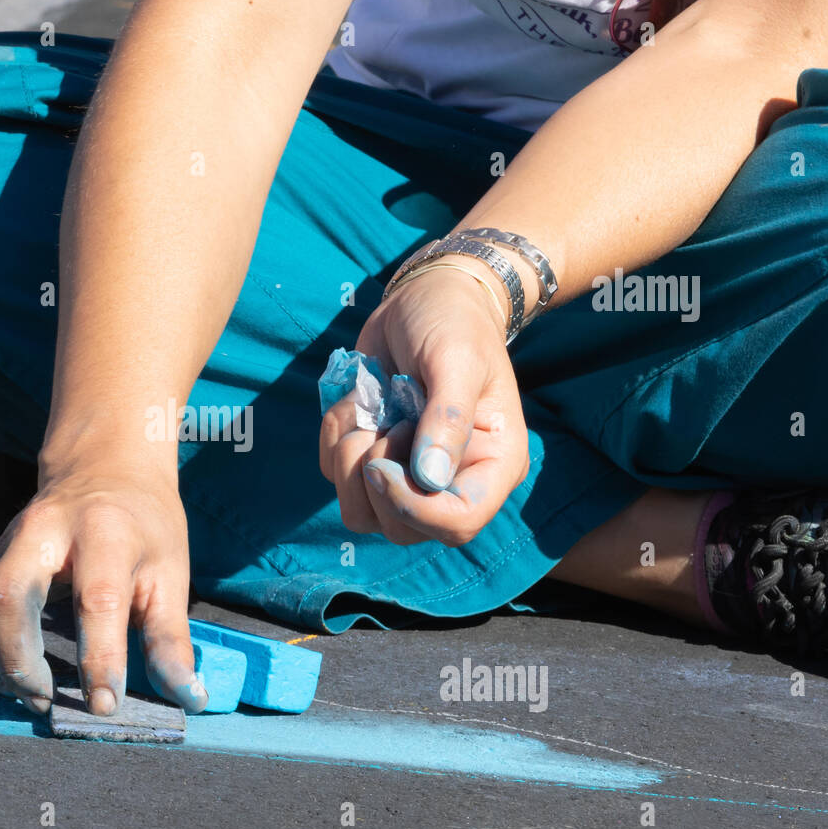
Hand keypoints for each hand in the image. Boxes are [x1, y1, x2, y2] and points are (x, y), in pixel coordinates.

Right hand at [0, 461, 206, 715]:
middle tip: (48, 702)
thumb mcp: (171, 572)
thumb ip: (171, 638)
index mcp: (104, 532)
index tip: (105, 706)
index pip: (96, 600)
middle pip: (10, 597)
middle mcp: (44, 533)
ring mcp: (7, 543)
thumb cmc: (144, 525)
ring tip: (29, 697)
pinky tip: (7, 680)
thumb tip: (187, 698)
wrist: (104, 465)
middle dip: (20, 662)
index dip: (99, 659)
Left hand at [318, 264, 529, 546]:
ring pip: (360, 513)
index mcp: (492, 465)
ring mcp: (408, 475)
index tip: (380, 464)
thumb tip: (429, 478)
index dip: (412, 508)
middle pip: (401, 530)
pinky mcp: (371, 459)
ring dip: (347, 459)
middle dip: (374, 478)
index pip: (458, 523)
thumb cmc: (455, 324)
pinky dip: (334, 436)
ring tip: (369, 410)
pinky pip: (334, 475)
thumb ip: (447, 417)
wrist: (426, 298)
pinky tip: (358, 400)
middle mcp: (452, 481)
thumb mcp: (456, 361)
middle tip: (385, 421)